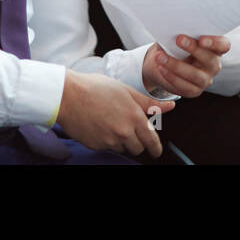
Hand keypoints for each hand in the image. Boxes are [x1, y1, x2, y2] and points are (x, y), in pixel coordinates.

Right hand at [55, 70, 175, 157]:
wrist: (68, 96)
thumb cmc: (96, 88)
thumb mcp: (126, 91)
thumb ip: (148, 103)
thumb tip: (170, 106)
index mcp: (134, 117)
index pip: (151, 141)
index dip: (156, 148)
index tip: (156, 151)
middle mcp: (123, 132)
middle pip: (138, 148)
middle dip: (138, 142)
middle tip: (130, 129)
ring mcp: (109, 140)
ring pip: (123, 148)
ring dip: (122, 141)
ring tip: (112, 122)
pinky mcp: (96, 145)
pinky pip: (108, 147)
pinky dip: (108, 140)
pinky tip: (101, 125)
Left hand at [141, 34, 229, 97]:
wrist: (164, 61)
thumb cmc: (175, 43)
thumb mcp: (180, 35)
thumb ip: (182, 31)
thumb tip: (174, 26)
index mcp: (215, 48)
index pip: (224, 45)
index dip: (215, 42)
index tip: (202, 39)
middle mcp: (214, 64)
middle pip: (210, 59)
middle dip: (194, 49)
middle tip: (178, 39)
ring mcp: (206, 79)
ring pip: (196, 75)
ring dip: (176, 65)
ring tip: (160, 57)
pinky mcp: (195, 90)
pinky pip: (185, 86)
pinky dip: (171, 77)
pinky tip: (161, 68)